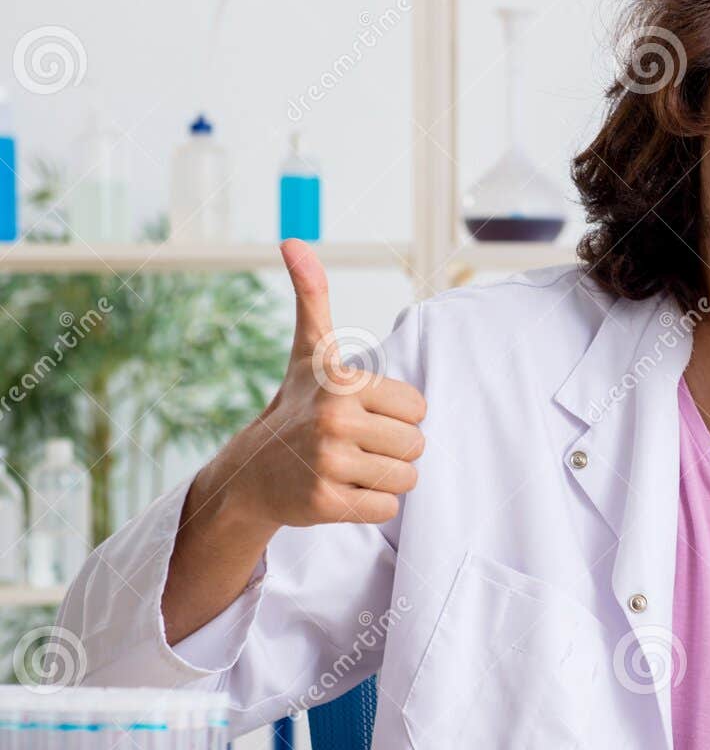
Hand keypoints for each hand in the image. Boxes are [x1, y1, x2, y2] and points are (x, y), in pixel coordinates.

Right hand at [197, 240, 426, 535]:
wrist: (251, 472)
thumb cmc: (296, 407)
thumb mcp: (308, 352)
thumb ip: (312, 296)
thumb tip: (293, 241)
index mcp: (343, 383)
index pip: (418, 408)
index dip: (398, 415)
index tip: (364, 415)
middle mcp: (335, 420)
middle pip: (416, 446)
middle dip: (394, 450)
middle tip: (358, 446)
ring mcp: (328, 463)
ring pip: (406, 479)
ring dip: (384, 479)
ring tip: (350, 468)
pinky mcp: (325, 503)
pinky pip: (386, 508)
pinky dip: (370, 506)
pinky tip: (341, 492)